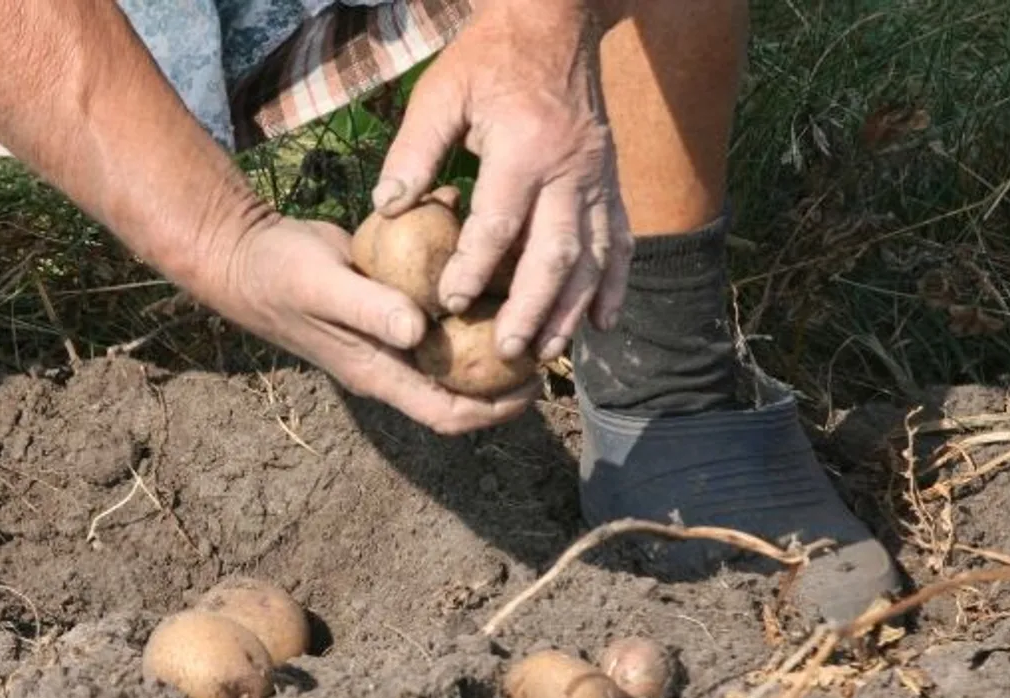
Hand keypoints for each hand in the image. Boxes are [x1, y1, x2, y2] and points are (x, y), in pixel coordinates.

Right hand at [192, 208, 535, 435]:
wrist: (246, 252)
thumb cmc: (280, 277)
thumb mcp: (324, 289)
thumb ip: (370, 308)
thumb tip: (419, 330)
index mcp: (378, 371)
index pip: (446, 413)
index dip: (494, 412)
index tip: (534, 386)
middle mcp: (391, 359)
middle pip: (461, 387)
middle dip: (506, 375)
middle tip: (548, 341)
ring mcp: (391, 332)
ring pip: (453, 348)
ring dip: (491, 332)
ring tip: (531, 303)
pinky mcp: (391, 300)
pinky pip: (436, 308)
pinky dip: (464, 291)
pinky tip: (489, 258)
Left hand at [374, 0, 632, 363]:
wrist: (555, 21)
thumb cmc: (488, 57)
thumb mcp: (440, 92)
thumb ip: (414, 151)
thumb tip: (388, 208)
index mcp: (524, 147)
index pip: (499, 222)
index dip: (473, 267)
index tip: (449, 302)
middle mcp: (570, 168)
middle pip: (554, 252)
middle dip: (531, 307)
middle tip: (506, 349)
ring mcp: (598, 177)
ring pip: (594, 256)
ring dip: (573, 309)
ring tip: (547, 352)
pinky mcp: (611, 182)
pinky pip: (621, 240)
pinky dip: (615, 284)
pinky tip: (603, 324)